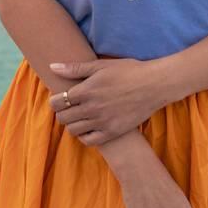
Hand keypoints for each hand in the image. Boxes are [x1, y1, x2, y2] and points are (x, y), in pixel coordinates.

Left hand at [48, 58, 167, 145]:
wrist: (154, 85)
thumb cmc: (128, 71)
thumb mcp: (100, 66)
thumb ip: (75, 68)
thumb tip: (53, 66)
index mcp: (86, 90)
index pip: (57, 102)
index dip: (54, 101)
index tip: (59, 99)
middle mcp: (91, 108)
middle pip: (63, 118)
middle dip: (62, 113)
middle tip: (68, 108)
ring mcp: (102, 122)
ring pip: (73, 131)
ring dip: (72, 125)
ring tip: (78, 118)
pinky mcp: (113, 131)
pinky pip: (89, 141)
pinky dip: (84, 136)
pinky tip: (88, 128)